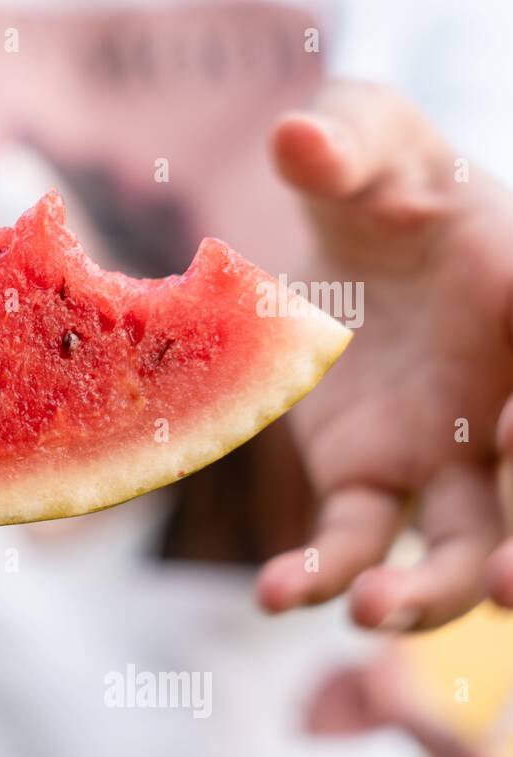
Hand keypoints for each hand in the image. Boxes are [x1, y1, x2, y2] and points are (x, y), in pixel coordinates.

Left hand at [257, 81, 512, 630]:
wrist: (353, 232)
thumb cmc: (390, 181)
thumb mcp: (375, 145)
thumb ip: (353, 143)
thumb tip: (299, 136)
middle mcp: (506, 409)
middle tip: (502, 589)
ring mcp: (441, 457)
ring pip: (454, 548)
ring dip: (428, 592)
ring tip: (373, 610)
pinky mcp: (363, 478)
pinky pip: (351, 539)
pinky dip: (319, 574)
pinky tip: (277, 596)